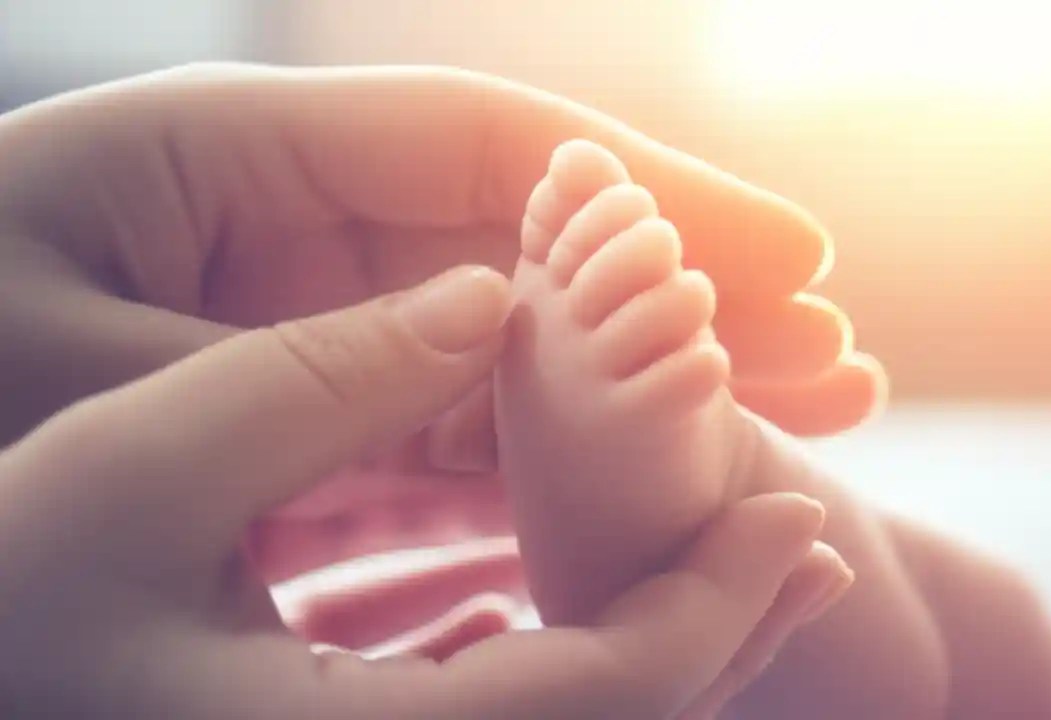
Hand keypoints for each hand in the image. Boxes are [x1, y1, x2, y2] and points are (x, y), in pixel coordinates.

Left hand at [0, 61, 881, 592]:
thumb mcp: (67, 373)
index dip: (650, 192)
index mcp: (227, 157)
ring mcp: (316, 326)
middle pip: (532, 249)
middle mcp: (293, 230)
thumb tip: (489, 334)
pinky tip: (657, 483)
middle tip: (835, 361)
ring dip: (651, 389)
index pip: (484, 145)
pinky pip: (459, 431)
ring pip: (518, 351)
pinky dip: (559, 458)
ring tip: (794, 423)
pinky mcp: (316, 416)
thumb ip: (283, 361)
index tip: (794, 252)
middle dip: (690, 303)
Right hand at [0, 267, 853, 718]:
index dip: (712, 609)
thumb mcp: (141, 462)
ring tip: (744, 568)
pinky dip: (571, 668)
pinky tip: (578, 605)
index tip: (793, 515)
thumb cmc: (12, 584)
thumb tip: (488, 300)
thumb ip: (324, 372)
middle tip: (807, 545)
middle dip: (724, 639)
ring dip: (667, 652)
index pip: (596, 700)